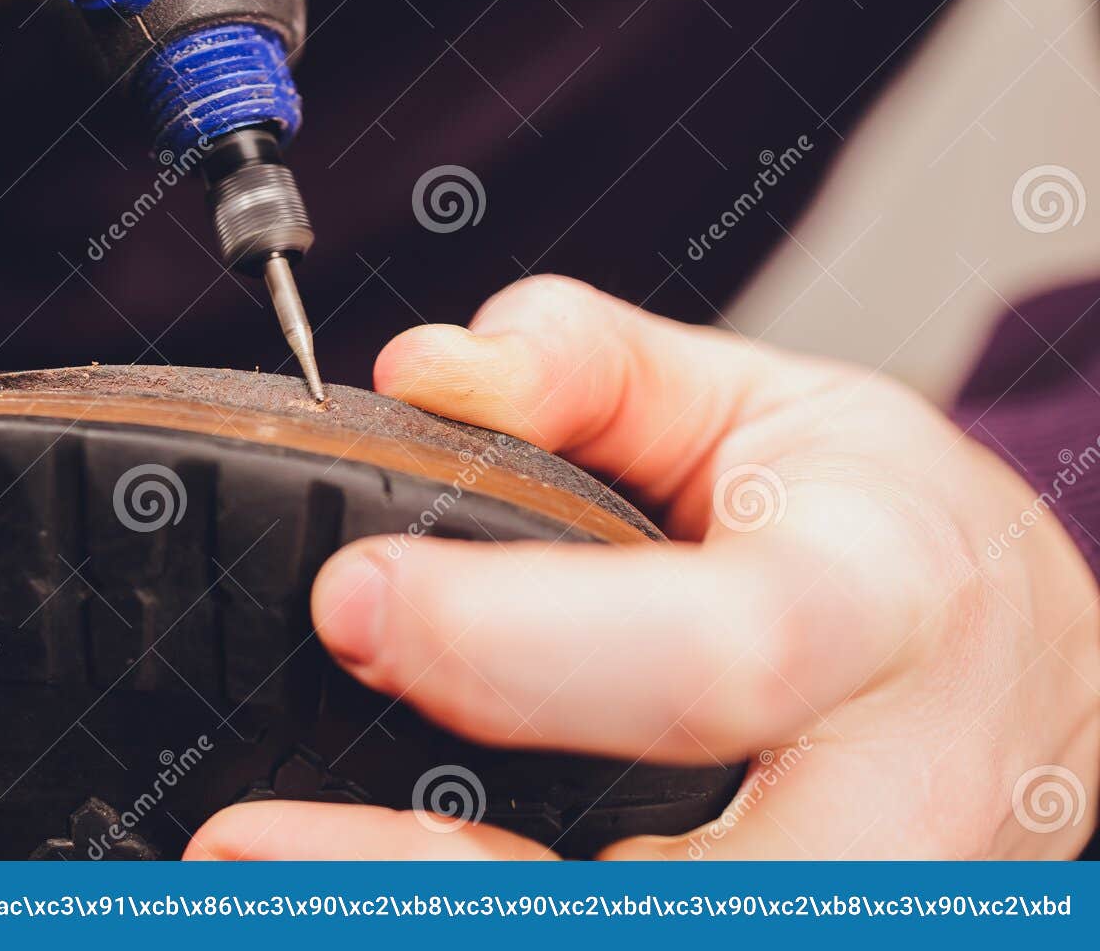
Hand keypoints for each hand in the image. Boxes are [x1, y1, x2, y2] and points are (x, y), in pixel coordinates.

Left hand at [188, 276, 1099, 858]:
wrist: (1015, 667)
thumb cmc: (887, 531)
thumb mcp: (762, 402)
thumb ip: (584, 371)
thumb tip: (423, 375)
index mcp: (889, 602)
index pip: (719, 650)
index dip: (524, 644)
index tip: (354, 603)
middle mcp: (900, 796)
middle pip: (693, 889)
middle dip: (449, 887)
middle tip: (249, 842)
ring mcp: (868, 904)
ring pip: (670, 946)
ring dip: (442, 927)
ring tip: (270, 888)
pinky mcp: (810, 933)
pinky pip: (652, 943)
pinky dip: (494, 922)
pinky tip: (370, 892)